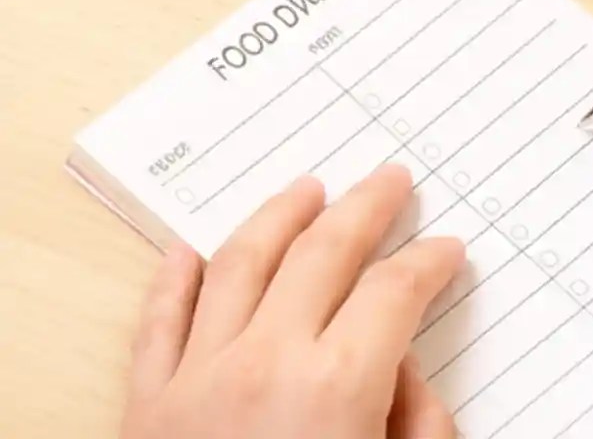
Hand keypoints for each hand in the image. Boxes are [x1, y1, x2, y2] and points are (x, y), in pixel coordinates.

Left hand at [122, 165, 462, 438]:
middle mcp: (266, 363)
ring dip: (278, 215)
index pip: (396, 292)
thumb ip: (421, 426)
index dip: (429, 262)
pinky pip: (158, 321)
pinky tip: (189, 250)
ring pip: (240, 263)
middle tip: (388, 180)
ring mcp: (197, 379)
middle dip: (365, 208)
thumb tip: (403, 374)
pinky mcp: (146, 408)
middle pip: (323, 253)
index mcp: (339, 387)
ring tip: (305, 188)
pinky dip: (174, 278)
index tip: (445, 250)